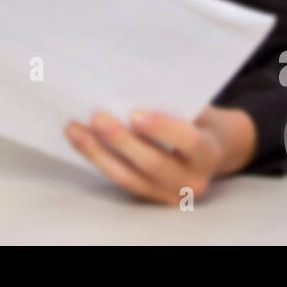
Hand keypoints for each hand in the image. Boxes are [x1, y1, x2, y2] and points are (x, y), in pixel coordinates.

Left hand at [64, 105, 253, 203]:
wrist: (211, 148)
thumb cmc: (196, 118)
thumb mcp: (194, 108)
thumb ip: (172, 104)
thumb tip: (126, 88)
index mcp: (209, 153)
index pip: (189, 142)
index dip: (162, 129)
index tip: (135, 114)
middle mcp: (193, 181)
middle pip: (153, 164)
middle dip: (122, 141)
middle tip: (97, 118)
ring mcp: (170, 195)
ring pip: (129, 178)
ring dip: (98, 153)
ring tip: (75, 130)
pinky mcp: (149, 198)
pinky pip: (120, 180)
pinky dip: (98, 159)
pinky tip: (81, 140)